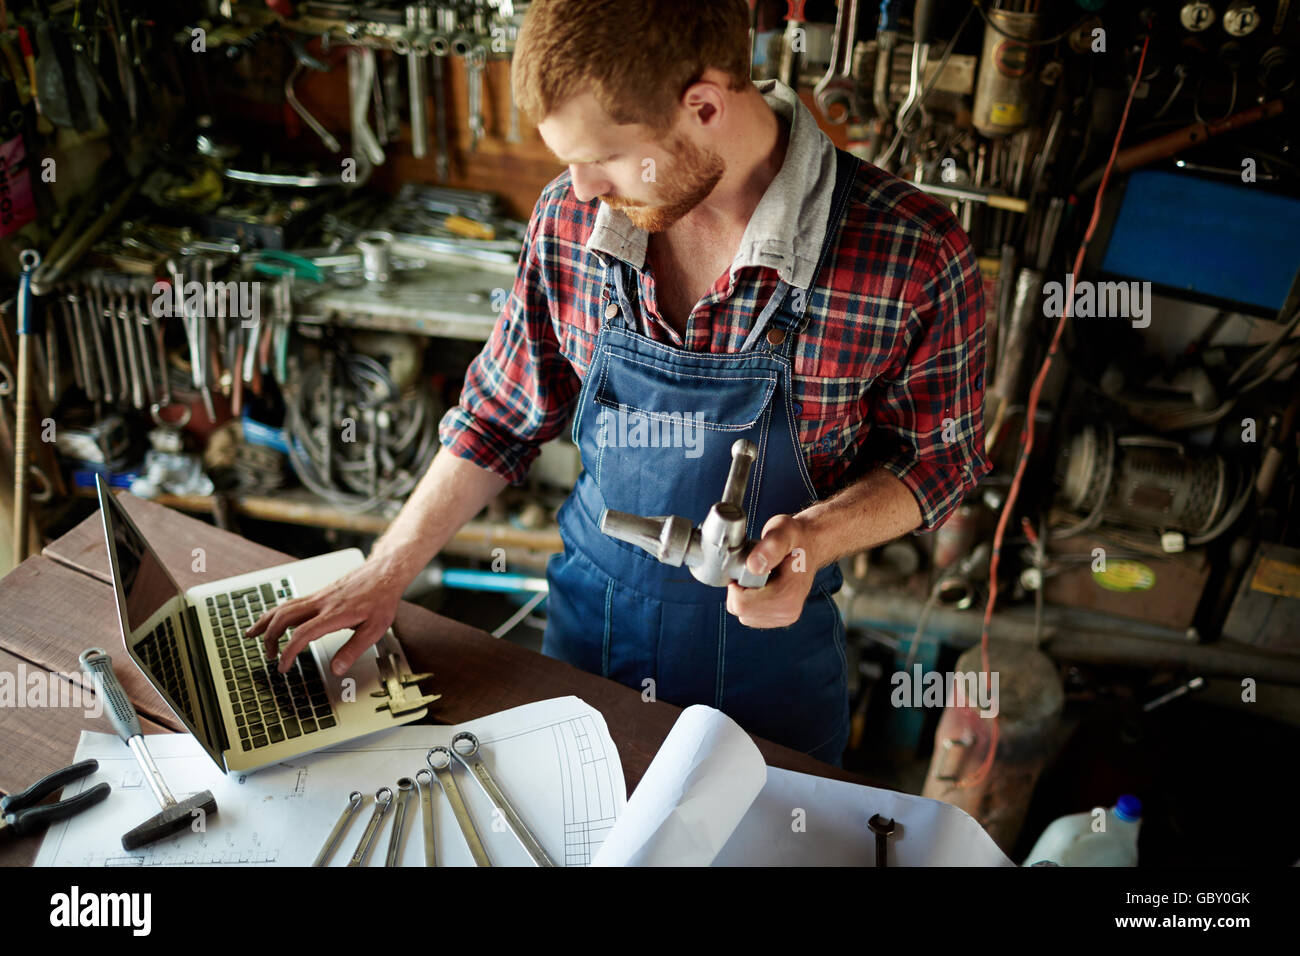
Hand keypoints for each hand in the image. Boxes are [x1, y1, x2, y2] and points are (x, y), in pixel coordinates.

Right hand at [244, 560, 406, 675]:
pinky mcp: (318, 594)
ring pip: (283, 607)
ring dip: (266, 622)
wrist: (383, 573)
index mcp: (334, 614)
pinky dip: (275, 612)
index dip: (288, 652)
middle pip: (284, 618)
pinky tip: (270, 619)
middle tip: (269, 656)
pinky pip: (290, 602)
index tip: (283, 667)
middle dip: (270, 638)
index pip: (302, 634)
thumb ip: (354, 649)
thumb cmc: (381, 599)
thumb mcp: (375, 629)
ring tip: (253, 635)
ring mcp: (318, 596)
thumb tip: (337, 669)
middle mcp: (321, 603)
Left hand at [726, 514, 819, 627]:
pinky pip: (750, 616)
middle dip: (739, 590)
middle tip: (753, 569)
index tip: (747, 566)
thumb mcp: (783, 530)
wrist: (810, 544)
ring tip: (758, 576)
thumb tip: (753, 566)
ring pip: (744, 615)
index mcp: (788, 595)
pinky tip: (760, 586)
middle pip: (741, 611)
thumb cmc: (795, 536)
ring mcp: (785, 617)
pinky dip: (749, 602)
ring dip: (744, 596)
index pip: (741, 604)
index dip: (736, 583)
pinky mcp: (780, 619)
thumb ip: (770, 547)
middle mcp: (788, 612)